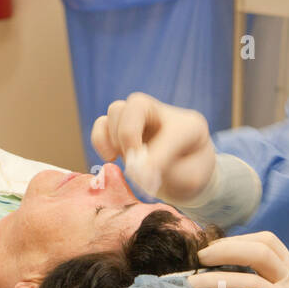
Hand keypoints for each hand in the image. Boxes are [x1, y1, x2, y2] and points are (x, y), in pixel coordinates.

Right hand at [91, 93, 216, 204]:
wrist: (184, 177)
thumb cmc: (187, 176)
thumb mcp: (187, 180)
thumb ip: (163, 171)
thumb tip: (132, 168)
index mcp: (188, 126)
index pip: (169, 132)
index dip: (156, 158)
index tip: (150, 183)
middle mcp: (162, 114)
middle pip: (136, 105)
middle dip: (129, 136)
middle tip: (134, 164)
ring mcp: (140, 118)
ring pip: (116, 111)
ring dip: (116, 140)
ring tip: (129, 163)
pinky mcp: (120, 128)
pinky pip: (101, 124)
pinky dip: (101, 141)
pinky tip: (112, 158)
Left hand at [186, 232, 288, 287]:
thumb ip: (283, 282)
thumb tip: (249, 278)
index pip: (269, 242)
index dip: (239, 239)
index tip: (217, 248)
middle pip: (259, 253)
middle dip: (226, 250)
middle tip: (201, 258)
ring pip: (251, 284)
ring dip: (219, 282)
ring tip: (194, 286)